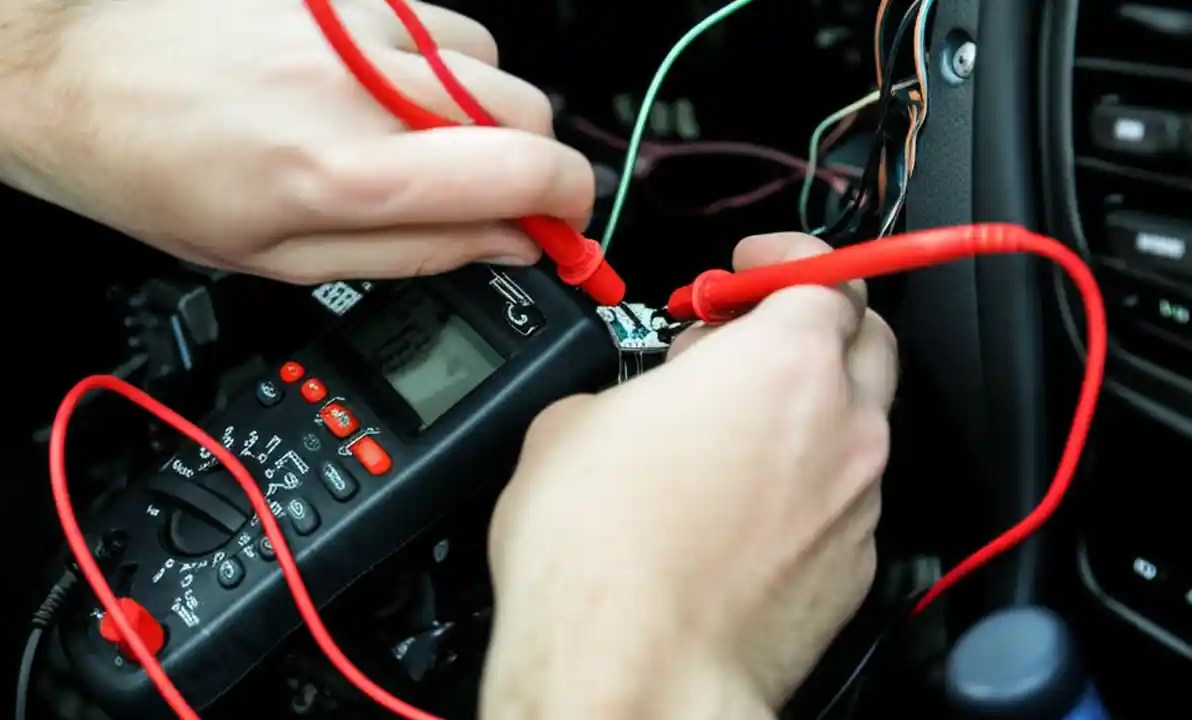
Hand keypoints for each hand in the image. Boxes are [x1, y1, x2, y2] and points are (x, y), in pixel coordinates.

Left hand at [0, 0, 592, 281]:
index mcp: (350, 170)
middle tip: (491, 199)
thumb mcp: (277, 258)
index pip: (525, 174)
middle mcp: (366, 84)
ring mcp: (358, 23)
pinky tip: (381, 93)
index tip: (564, 231)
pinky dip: (434, 67)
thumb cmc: (153, 168)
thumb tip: (503, 247)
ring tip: (412, 144)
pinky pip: (436, 25)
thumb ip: (410, 254)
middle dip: (531, 166)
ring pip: (488, 66)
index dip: (569, 209)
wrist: (72, 68)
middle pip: (529, 113)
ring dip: (478, 115)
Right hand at [481, 233, 897, 719]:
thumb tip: (639, 405)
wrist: (632, 671)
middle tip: (744, 342)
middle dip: (813, 326)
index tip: (750, 271)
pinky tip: (739, 513)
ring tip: (730, 437)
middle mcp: (840, 426)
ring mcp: (855, 504)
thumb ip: (635, 389)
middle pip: (866, 339)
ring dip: (808, 411)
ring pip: (858, 425)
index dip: (786, 261)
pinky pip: (843, 503)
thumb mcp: (575, 422)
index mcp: (781, 363)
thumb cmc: (602, 552)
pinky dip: (806, 488)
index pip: (825, 274)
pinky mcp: (850, 571)